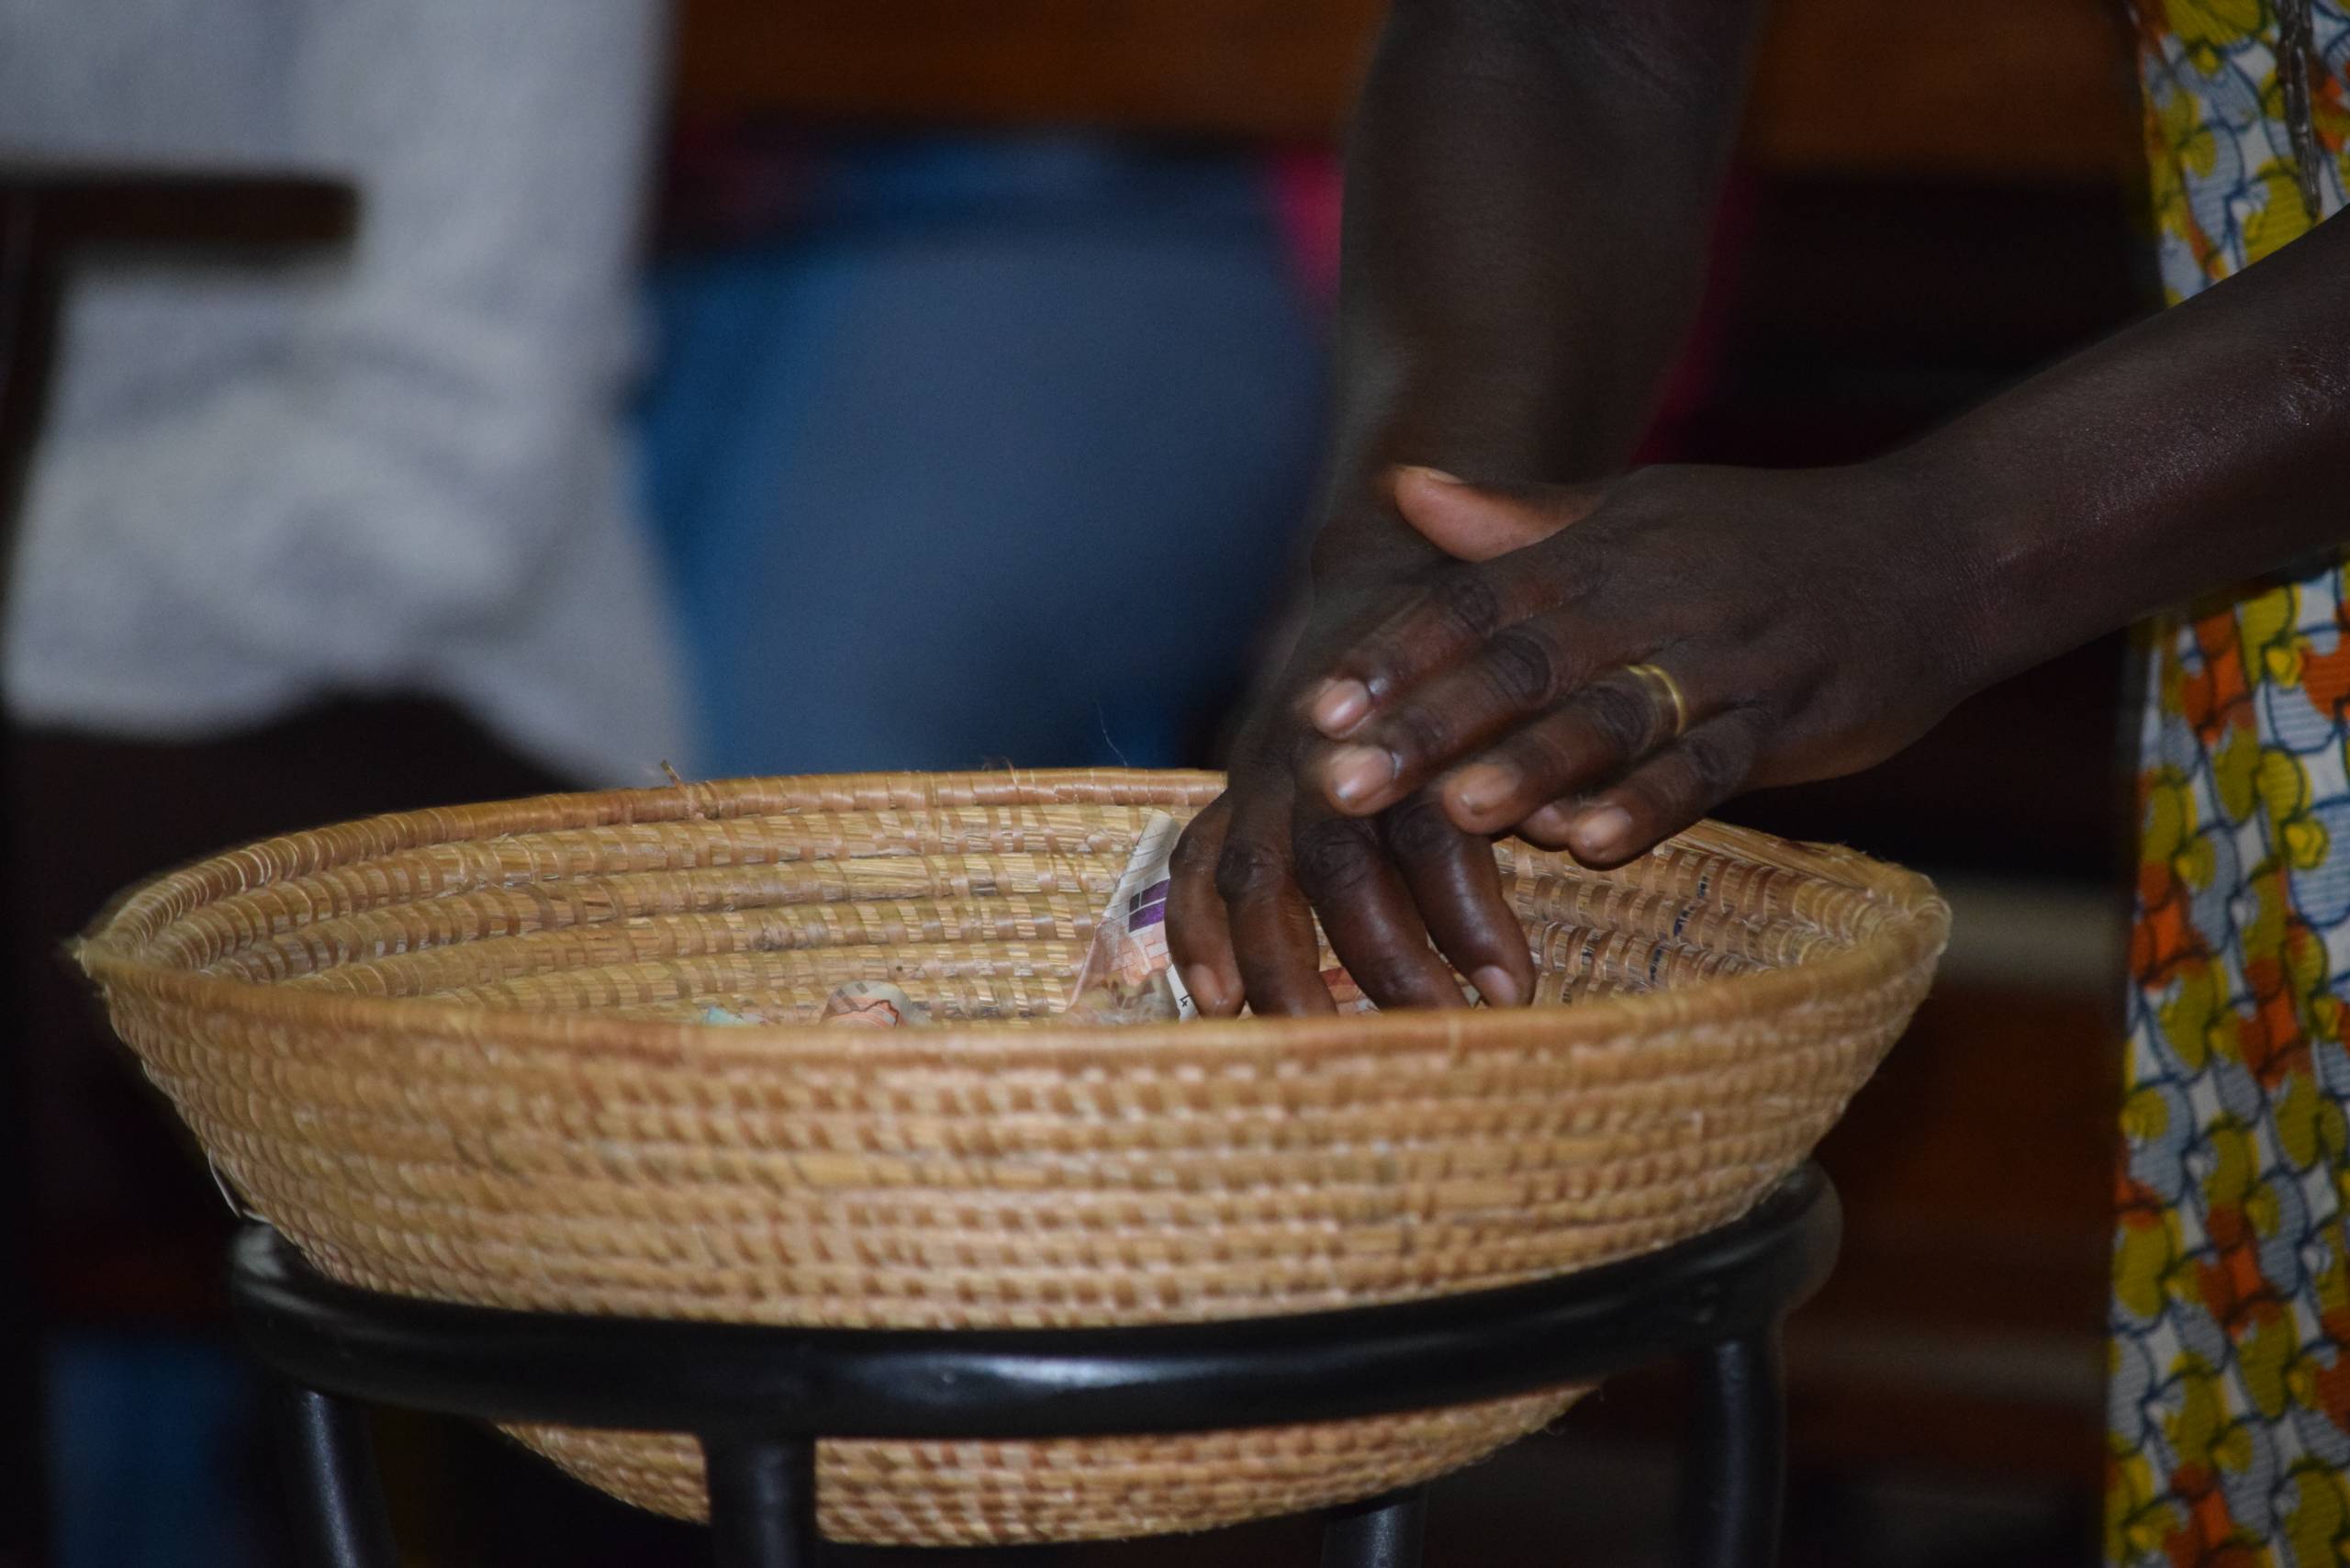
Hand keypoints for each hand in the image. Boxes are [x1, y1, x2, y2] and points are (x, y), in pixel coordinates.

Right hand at [1165, 481, 1566, 1016]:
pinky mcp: (1230, 794)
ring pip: (1258, 876)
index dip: (1471, 917)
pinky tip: (1216, 1003)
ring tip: (1316, 1049)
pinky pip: (1194, 865)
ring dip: (1282, 966)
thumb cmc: (1478, 663)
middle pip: (1339, 864)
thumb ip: (1535, 768)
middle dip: (1386, 961)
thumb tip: (1577, 830)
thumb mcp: (1521, 705)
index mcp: (1407, 727)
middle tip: (1436, 1036)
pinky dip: (1195, 931)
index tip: (1515, 993)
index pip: (1435, 832)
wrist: (1390, 576)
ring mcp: (1264, 774)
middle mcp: (1325, 752)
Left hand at [1301, 460, 1982, 866]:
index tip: (1313, 709)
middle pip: (1523, 665)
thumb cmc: (1760, 541)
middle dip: (1426, 725)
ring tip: (1451, 812)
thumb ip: (1518, 520)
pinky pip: (1713, 766)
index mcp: (1600, 550)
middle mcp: (1650, 597)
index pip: (1477, 603)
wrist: (1937, 553)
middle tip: (1335, 779)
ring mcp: (1723, 660)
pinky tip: (1589, 843)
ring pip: (1612, 717)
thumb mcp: (1636, 512)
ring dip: (1530, 765)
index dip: (1394, 657)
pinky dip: (1652, 802)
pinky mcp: (1789, 718)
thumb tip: (1401, 488)